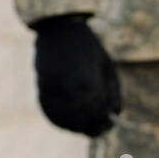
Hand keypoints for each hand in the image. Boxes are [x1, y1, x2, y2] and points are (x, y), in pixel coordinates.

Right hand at [31, 14, 120, 136]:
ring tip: (89, 128)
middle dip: (95, 126)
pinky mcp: (42, 90)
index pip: (98, 112)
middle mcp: (67, 92)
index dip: (105, 119)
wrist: (58, 29)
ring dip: (79, 128)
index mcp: (86, 85)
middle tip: (104, 127)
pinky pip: (51, 114)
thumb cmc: (88, 47)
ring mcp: (52, 92)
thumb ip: (113, 92)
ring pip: (67, 122)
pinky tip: (70, 125)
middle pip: (84, 119)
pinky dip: (61, 122)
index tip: (111, 122)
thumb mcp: (107, 67)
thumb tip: (116, 114)